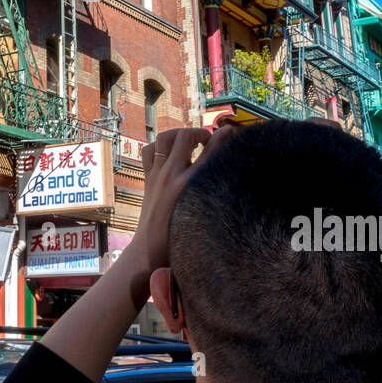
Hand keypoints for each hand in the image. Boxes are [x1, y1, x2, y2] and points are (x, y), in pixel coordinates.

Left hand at [132, 124, 237, 270]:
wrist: (150, 250)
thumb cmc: (180, 240)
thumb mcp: (205, 215)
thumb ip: (216, 192)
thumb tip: (233, 177)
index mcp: (190, 186)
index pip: (211, 152)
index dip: (223, 138)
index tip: (230, 132)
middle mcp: (172, 176)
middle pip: (185, 136)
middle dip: (199, 132)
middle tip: (208, 140)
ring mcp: (157, 175)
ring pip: (165, 138)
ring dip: (179, 134)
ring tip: (190, 141)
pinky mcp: (148, 178)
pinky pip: (149, 150)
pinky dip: (160, 145)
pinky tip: (170, 151)